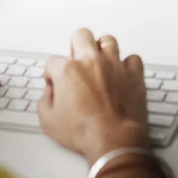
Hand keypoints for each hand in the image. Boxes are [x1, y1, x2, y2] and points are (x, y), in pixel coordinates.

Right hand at [38, 29, 149, 164]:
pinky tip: (122, 73)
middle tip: (77, 60)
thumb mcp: (49, 122)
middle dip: (76, 45)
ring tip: (100, 62)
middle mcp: (91, 61)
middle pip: (81, 35)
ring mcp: (114, 65)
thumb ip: (44, 102)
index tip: (55, 84)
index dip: (51, 74)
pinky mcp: (133, 74)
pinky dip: (127, 64)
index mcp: (69, 70)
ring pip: (108, 40)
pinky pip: (132, 58)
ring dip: (102, 50)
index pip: (53, 61)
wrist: (113, 141)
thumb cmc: (85, 132)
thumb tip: (48, 95)